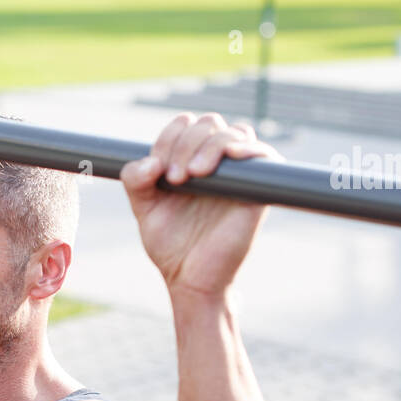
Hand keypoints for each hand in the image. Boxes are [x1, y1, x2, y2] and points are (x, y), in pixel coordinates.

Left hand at [119, 112, 282, 297]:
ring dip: (209, 145)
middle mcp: (215, 162)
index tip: (157, 168)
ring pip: (234, 132)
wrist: (190, 277)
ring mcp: (238, 174)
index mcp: (188, 159)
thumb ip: (136, 180)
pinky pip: (263, 154)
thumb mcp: (144, 207)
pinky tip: (230, 157)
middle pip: (209, 123)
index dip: (168, 138)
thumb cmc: (170, 244)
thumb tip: (150, 162)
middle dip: (186, 143)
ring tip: (192, 175)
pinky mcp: (257, 190)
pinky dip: (248, 148)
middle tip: (175, 178)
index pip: (184, 125)